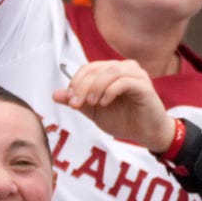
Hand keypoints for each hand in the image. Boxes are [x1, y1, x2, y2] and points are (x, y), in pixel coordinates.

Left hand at [57, 59, 175, 155]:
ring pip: (110, 72)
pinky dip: (110, 91)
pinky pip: (124, 81)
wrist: (146, 133)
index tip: (69, 100)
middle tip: (75, 104)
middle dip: (82, 86)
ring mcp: (136, 74)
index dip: (76, 81)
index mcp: (111, 71)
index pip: (88, 68)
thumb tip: (55, 95)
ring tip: (91, 103)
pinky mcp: (144, 85)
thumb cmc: (123, 119)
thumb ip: (77, 101)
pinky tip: (104, 104)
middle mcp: (124, 68)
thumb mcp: (94, 111)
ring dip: (96, 87)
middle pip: (97, 69)